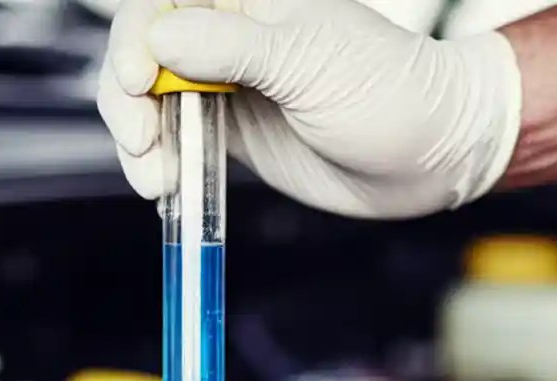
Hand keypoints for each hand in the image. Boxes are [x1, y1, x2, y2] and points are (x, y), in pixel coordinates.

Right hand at [97, 0, 522, 218]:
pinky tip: (162, 185)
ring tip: (156, 179)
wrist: (429, 156)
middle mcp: (229, 34)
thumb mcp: (309, 62)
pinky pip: (173, 139)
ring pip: (149, 99)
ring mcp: (226, 84)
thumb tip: (159, 37)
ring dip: (137, 139)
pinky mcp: (229, 131)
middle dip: (126, 97)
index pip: (165, 0)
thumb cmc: (389, 91)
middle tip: (142, 141)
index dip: (136, 36)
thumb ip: (230, 47)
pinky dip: (156, 162)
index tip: (138, 79)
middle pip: (142, 49)